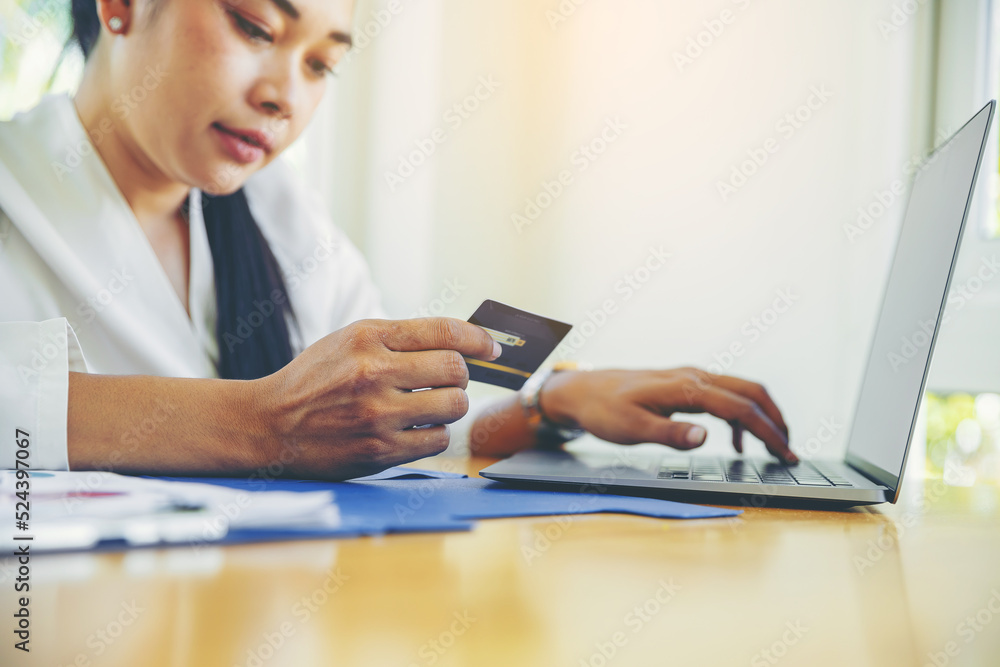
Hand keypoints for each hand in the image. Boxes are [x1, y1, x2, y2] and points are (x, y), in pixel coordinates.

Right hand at [252, 318, 501, 479]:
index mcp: (368, 337)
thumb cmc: (315, 379)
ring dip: (449, 405)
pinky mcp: (380, 450)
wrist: (268, 424)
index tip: (491, 347)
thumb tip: (464, 343)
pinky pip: (438, 438)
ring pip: (454, 405)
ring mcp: (378, 414)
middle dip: (459, 375)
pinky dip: (434, 432)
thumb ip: (401, 338)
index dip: (478, 339)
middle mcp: (374, 372)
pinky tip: (414, 427)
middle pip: (456, 369)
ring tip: (428, 405)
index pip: (444, 332)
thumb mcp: (350, 341)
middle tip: (445, 380)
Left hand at [539, 367, 795, 463]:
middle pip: (751, 392)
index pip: (739, 407)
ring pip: (741, 391)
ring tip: (774, 448)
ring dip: (762, 417)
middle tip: (790, 451)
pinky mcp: (685, 386)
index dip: (768, 431)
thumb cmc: (604, 410)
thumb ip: (669, 434)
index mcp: (685, 387)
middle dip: (776, 420)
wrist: (583, 391)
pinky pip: (724, 397)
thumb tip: (704, 438)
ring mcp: (691, 378)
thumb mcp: (631, 429)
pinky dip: (740, 418)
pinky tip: (736, 444)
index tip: (786, 453)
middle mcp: (693, 377)